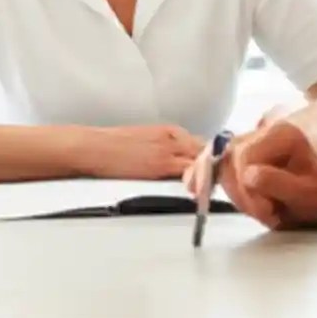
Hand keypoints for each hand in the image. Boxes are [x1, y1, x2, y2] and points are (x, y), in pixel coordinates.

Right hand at [76, 125, 204, 178]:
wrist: (93, 147)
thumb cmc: (111, 145)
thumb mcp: (144, 140)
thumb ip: (164, 148)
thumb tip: (177, 161)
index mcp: (169, 130)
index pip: (202, 143)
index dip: (211, 157)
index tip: (216, 169)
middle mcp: (173, 137)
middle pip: (207, 150)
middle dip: (216, 164)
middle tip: (223, 179)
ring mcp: (169, 150)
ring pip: (203, 160)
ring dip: (212, 172)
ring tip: (216, 185)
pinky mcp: (162, 165)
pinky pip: (190, 171)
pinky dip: (200, 178)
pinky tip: (205, 187)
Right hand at [186, 121, 316, 229]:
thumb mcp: (310, 194)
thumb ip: (281, 183)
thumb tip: (248, 174)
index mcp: (282, 133)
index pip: (247, 157)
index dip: (250, 189)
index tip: (269, 212)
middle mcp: (262, 130)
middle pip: (229, 159)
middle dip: (240, 193)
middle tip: (264, 215)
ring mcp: (247, 140)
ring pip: (218, 163)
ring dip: (231, 193)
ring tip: (256, 210)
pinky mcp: (236, 154)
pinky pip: (210, 160)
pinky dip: (200, 174)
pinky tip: (192, 188)